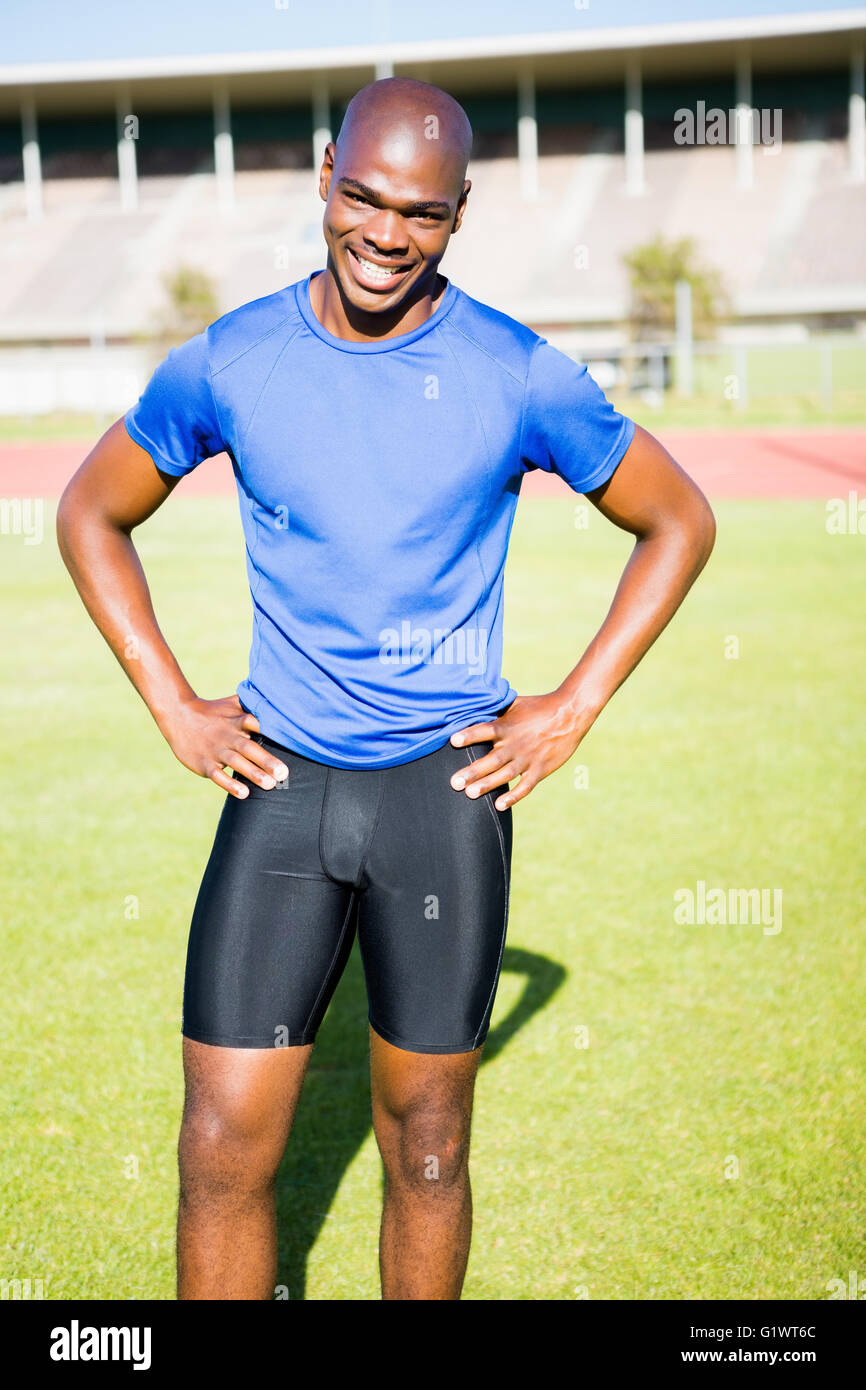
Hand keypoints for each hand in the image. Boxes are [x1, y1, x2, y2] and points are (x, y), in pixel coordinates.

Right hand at [160, 694, 288, 797]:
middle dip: (266, 760)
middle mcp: (228, 736)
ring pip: (236, 763)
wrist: (179, 716)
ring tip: (270, 785)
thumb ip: (253, 702)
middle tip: (283, 773)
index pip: (257, 724)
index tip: (288, 741)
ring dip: (253, 774)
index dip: (271, 731)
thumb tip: (276, 696)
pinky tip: (244, 794)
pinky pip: (218, 776)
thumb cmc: (213, 711)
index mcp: (238, 721)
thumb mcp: (232, 703)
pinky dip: (230, 784)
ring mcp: (216, 751)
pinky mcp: (204, 763)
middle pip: (249, 748)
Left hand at [449, 693, 587, 810]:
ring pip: (504, 775)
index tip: (453, 741)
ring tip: (470, 794)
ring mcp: (528, 758)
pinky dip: (513, 796)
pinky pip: (525, 786)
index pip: (484, 730)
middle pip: (491, 759)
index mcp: (507, 726)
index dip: (469, 735)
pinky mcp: (540, 769)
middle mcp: (515, 744)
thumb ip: (494, 708)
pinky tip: (499, 805)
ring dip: (487, 785)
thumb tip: (472, 704)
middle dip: (472, 771)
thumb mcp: (514, 703)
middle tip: (455, 782)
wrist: (570, 714)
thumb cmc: (538, 706)